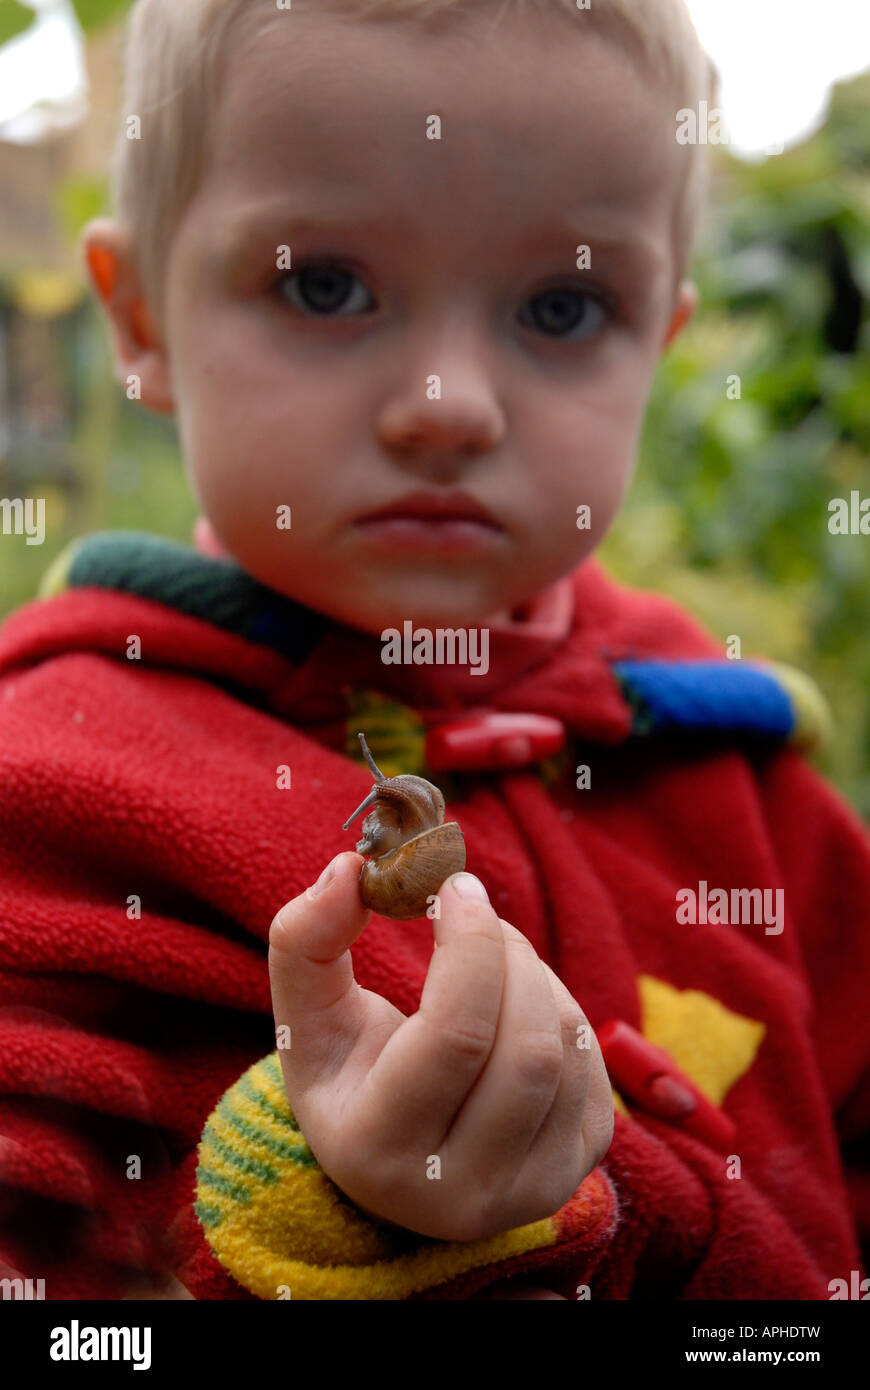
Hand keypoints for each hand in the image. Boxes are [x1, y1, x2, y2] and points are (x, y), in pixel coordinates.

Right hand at [268, 852, 613, 1242]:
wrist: (401, 1158)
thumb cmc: (349, 1072)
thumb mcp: (307, 1016)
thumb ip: (305, 939)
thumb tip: (350, 869)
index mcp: (377, 1150)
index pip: (455, 1036)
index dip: (470, 945)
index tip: (455, 888)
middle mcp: (458, 1193)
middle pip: (525, 1048)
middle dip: (509, 953)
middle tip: (474, 909)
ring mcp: (528, 1192)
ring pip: (565, 1053)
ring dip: (535, 976)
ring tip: (493, 955)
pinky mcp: (574, 1172)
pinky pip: (592, 1070)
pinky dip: (561, 1011)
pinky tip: (519, 1004)